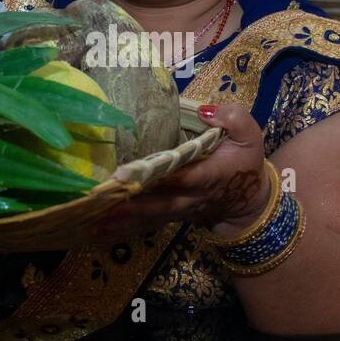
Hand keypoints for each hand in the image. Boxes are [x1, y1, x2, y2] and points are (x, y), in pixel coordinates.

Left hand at [88, 102, 270, 243]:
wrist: (248, 202)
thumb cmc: (245, 161)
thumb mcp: (250, 135)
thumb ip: (233, 118)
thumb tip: (205, 110)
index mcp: (211, 175)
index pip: (185, 176)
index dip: (162, 176)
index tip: (135, 173)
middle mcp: (191, 197)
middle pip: (159, 202)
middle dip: (132, 203)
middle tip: (102, 200)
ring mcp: (179, 211)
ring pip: (148, 217)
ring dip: (121, 220)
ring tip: (90, 220)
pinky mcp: (168, 217)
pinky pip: (144, 225)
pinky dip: (121, 229)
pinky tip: (95, 231)